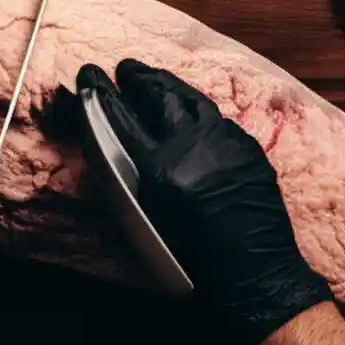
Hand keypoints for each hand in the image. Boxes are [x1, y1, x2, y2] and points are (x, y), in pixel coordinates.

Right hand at [76, 59, 330, 344]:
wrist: (256, 276)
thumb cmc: (193, 264)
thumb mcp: (148, 221)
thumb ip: (128, 177)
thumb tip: (111, 143)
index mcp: (161, 169)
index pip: (122, 119)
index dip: (100, 95)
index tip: (89, 76)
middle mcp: (194, 147)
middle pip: (160, 97)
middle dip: (138, 79)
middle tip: (123, 68)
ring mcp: (226, 143)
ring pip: (191, 100)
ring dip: (168, 86)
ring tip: (151, 77)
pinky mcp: (248, 148)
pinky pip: (216, 119)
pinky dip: (195, 108)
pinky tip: (189, 108)